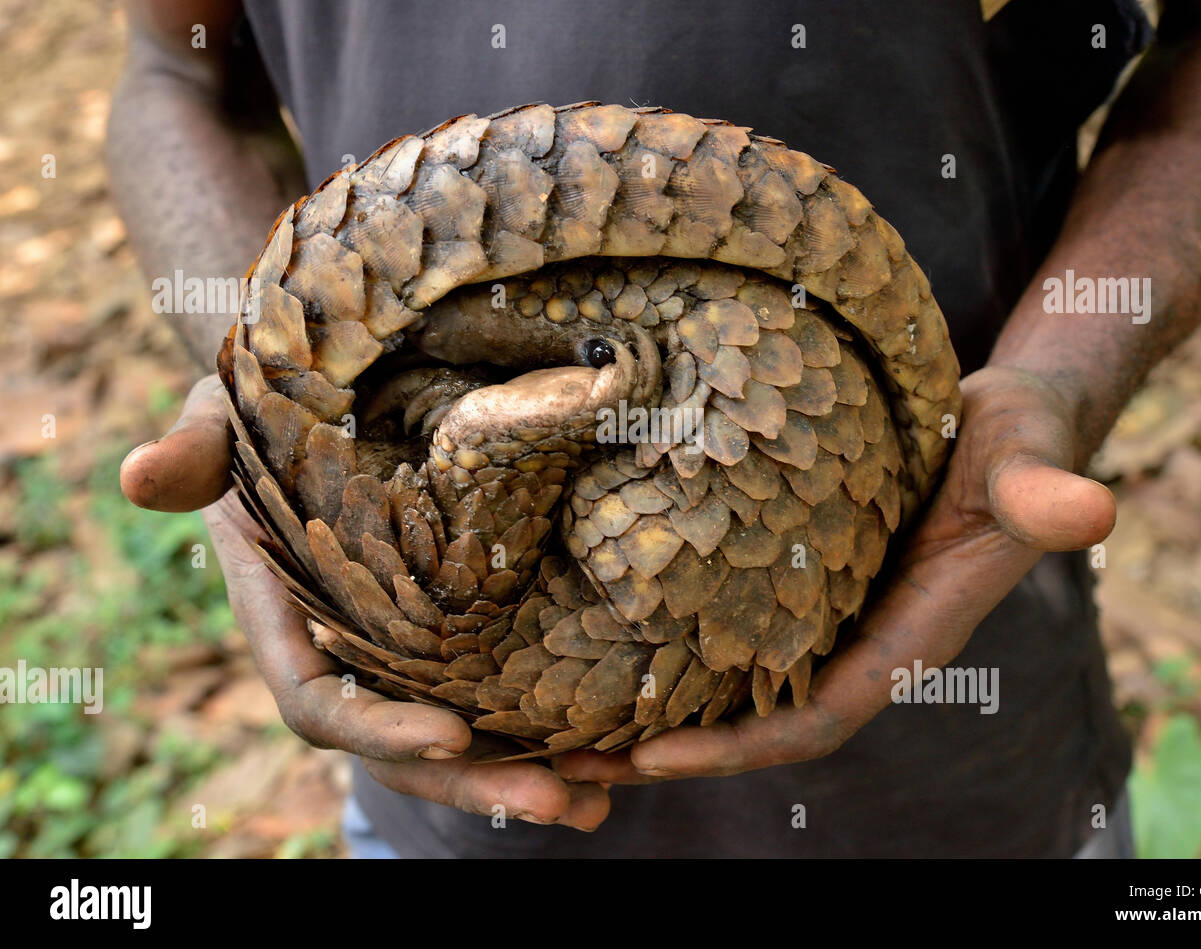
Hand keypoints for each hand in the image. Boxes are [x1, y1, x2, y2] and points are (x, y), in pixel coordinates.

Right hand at [121, 375, 609, 830]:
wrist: (322, 402)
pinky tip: (617, 747)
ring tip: (610, 792)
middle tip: (566, 803)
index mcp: (290, 624)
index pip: (324, 704)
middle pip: (410, 746)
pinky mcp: (460, 630)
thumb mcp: (219, 418)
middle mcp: (353, 655)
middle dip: (480, 782)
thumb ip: (192, 453)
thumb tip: (142, 475)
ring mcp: (409, 652)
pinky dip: (551, 723)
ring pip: (468, 734)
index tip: (455, 734)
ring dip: (535, 771)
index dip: (381, 728)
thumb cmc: (263, 410)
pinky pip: (503, 690)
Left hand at [554, 366, 1116, 783]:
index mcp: (908, 637)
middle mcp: (859, 640)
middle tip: (569, 759)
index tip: (654, 757)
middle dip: (671, 748)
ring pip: (733, 685)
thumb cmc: (1014, 439)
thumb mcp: (1027, 456)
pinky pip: (730, 634)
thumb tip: (1090, 507)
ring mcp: (827, 616)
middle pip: (756, 721)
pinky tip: (604, 640)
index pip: (818, 717)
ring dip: (656, 709)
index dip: (739, 746)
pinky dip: (673, 653)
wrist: (1003, 420)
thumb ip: (1044, 489)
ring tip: (559, 718)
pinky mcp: (803, 582)